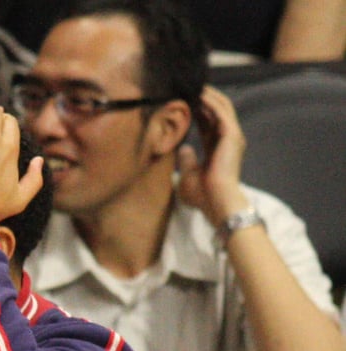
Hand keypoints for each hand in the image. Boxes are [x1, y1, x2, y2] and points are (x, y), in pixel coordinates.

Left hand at [177, 85, 248, 227]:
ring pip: (221, 106)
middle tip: (186, 87)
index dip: (196, 111)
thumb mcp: (189, 175)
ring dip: (207, 95)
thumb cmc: (203, 195)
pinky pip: (221, 111)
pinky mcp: (232, 135)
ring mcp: (232, 136)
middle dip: (202, 98)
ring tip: (192, 85)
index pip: (208, 123)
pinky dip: (210, 102)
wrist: (217, 201)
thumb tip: (183, 148)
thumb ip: (186, 160)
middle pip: (216, 111)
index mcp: (218, 149)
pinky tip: (198, 94)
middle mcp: (228, 140)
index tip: (182, 102)